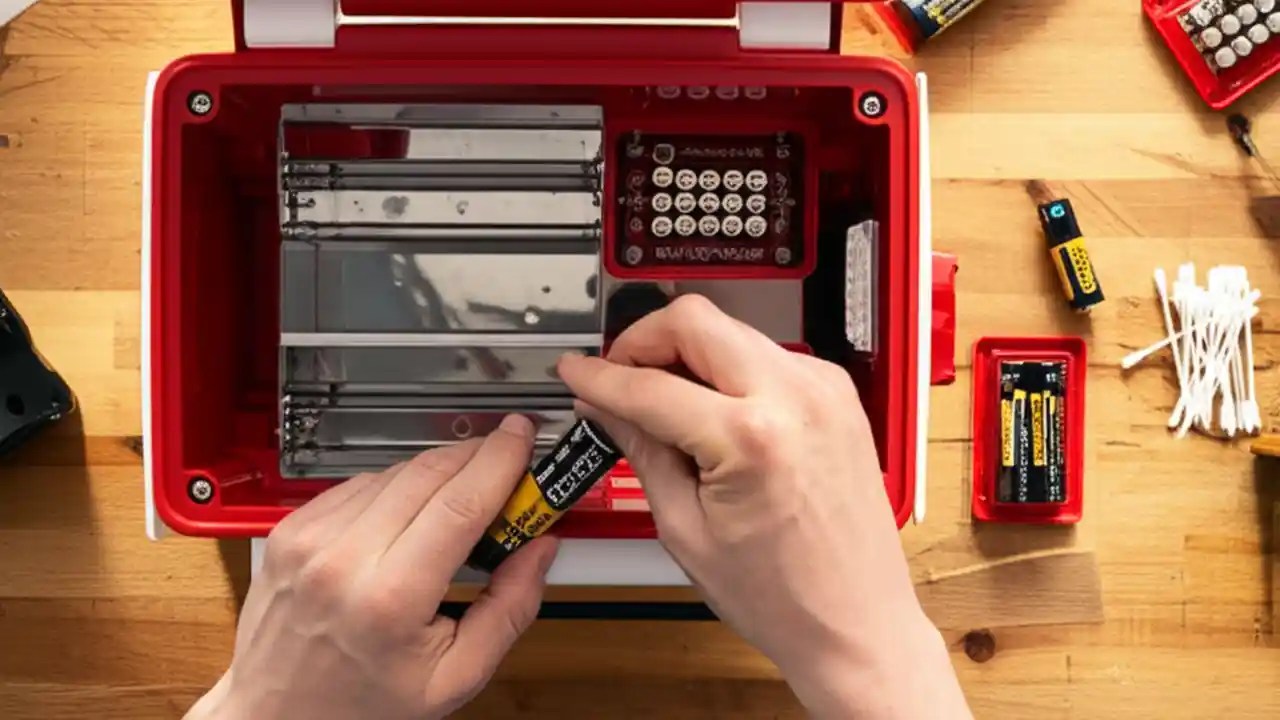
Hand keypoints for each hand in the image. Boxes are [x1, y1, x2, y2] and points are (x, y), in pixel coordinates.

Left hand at [186, 416, 557, 719]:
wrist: (276, 714)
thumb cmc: (363, 703)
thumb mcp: (456, 677)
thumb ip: (510, 609)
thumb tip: (540, 546)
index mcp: (389, 600)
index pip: (459, 504)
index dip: (499, 461)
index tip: (522, 437)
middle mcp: (343, 560)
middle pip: (429, 473)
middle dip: (477, 456)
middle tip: (509, 461)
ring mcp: (311, 539)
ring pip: (395, 471)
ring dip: (437, 472)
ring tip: (459, 500)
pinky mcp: (293, 528)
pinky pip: (360, 483)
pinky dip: (395, 487)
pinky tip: (408, 514)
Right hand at [558, 296, 968, 718]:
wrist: (857, 624)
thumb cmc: (783, 598)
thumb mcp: (685, 530)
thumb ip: (643, 451)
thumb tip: (606, 406)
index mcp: (750, 438)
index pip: (651, 384)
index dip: (599, 376)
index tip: (575, 371)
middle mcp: (794, 398)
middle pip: (695, 319)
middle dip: (643, 339)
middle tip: (617, 375)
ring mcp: (823, 390)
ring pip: (731, 329)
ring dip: (686, 352)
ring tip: (660, 402)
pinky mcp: (837, 395)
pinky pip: (765, 355)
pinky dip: (727, 370)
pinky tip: (709, 412)